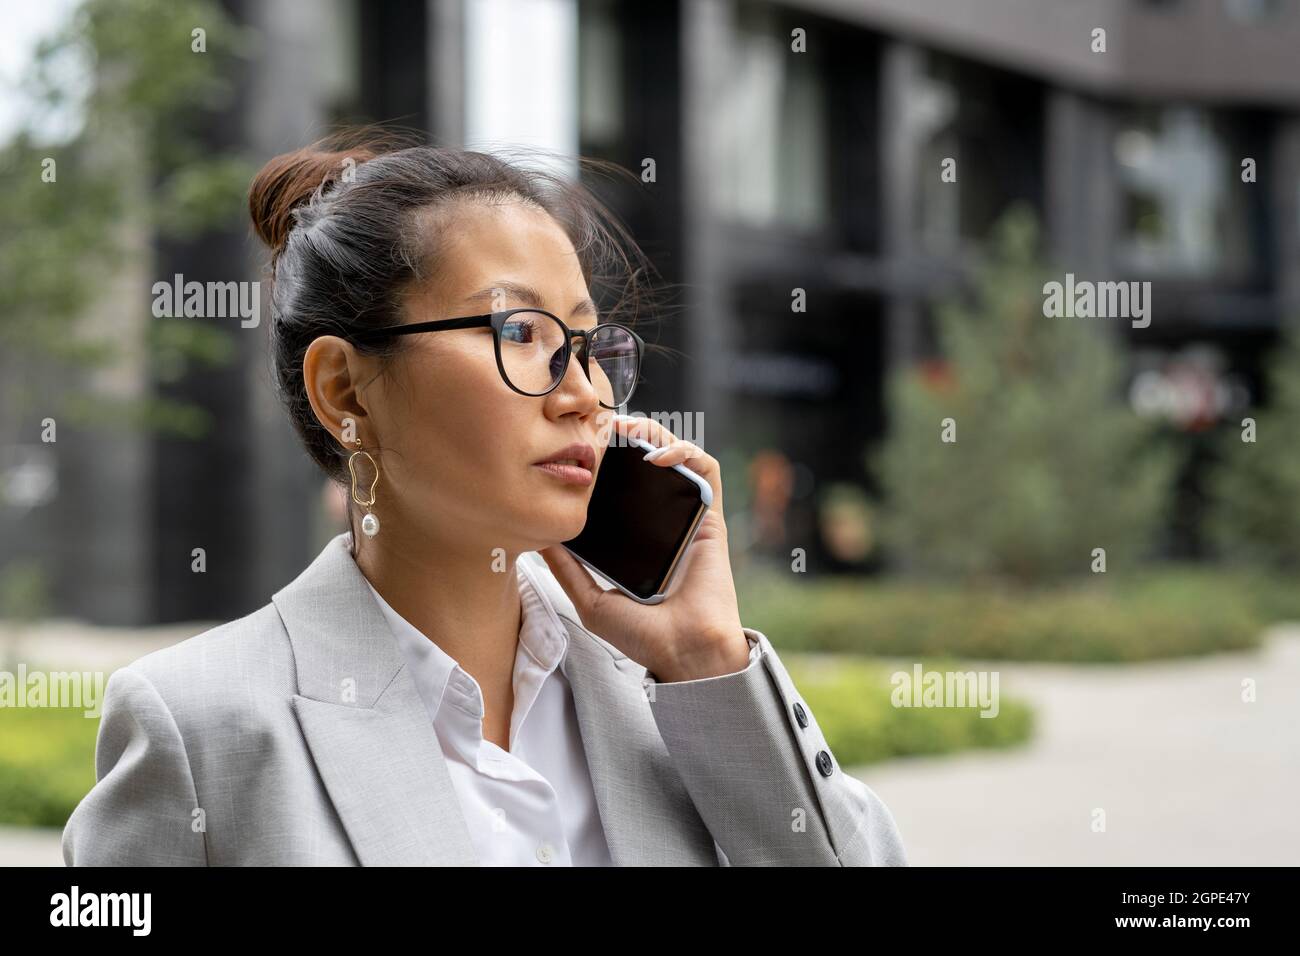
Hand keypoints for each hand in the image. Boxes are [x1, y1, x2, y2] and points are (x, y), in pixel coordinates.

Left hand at [539, 414, 748, 682]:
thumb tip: (536, 536)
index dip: (604, 457)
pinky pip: (706, 470)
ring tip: (628, 429)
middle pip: (647, 459)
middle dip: (626, 433)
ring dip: (654, 431)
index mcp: (636, 536)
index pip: (621, 483)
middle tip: (600, 426)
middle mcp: (662, 521)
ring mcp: (687, 516)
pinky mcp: (711, 517)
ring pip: (677, 455)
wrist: (684, 652)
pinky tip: (658, 456)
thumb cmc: (643, 636)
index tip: (579, 446)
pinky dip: (685, 452)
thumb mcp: (590, 599)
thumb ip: (565, 569)